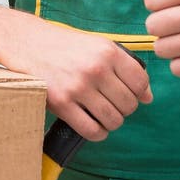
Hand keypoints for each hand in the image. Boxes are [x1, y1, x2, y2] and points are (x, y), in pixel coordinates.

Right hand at [6, 16, 151, 140]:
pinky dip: (98, 134)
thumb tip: (148, 97)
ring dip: (112, 122)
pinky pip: (92, 131)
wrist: (30, 45)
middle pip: (129, 104)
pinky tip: (95, 125)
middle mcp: (96, 69)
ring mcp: (78, 87)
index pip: (140, 83)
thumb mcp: (99, 46)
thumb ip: (125, 67)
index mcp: (108, 52)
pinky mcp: (62, 104)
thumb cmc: (68, 47)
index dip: (140, 93)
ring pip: (113, 120)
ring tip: (104, 114)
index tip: (132, 94)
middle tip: (114, 104)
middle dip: (125, 109)